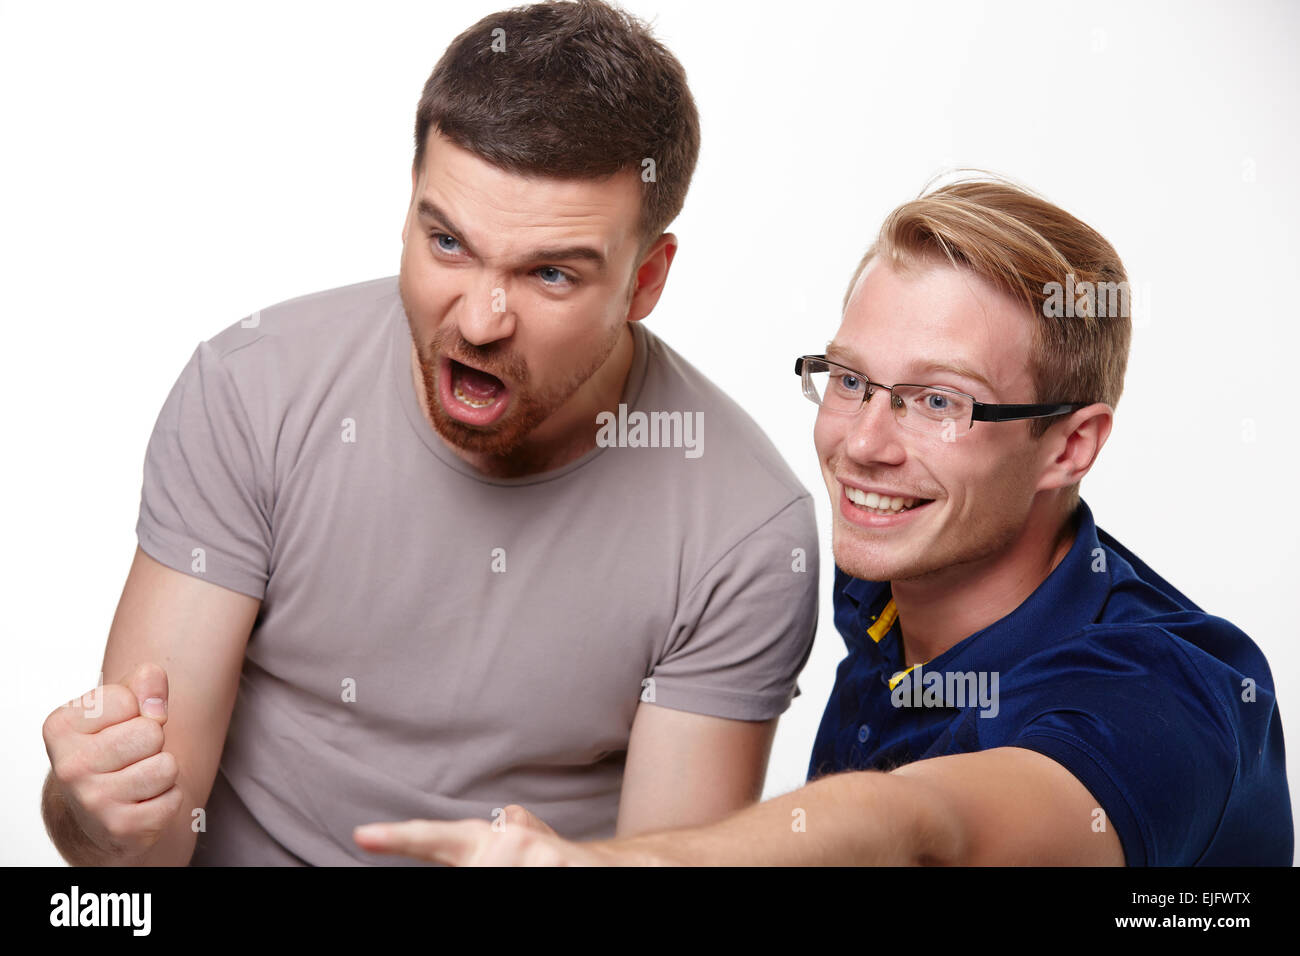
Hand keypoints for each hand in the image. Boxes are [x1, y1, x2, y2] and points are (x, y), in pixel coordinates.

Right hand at [42, 663, 183, 861]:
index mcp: (60, 727)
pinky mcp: (120, 828)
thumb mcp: (121, 704)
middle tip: (131, 756)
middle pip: (151, 732)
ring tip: (136, 778)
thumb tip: (156, 704)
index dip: (137, 709)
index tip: (118, 726)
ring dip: (162, 771)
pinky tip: (140, 802)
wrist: (96, 812)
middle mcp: (68, 767)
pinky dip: (167, 798)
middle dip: (152, 741)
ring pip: (166, 766)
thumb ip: (143, 682)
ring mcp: (92, 801)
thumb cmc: (112, 745)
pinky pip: (174, 798)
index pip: (127, 698)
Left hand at [353, 804, 622, 865]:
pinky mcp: (558, 861)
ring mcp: (536, 853)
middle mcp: (510, 841)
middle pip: (472, 871)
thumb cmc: (562, 866)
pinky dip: (532, 874)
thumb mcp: (528, 850)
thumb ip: (501, 840)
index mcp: (492, 840)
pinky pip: (525, 879)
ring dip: (522, 876)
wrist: (627, 868)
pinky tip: (554, 870)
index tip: (362, 835)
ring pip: (496, 875)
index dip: (400, 837)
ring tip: (546, 871)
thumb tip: (504, 816)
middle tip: (526, 869)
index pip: (437, 838)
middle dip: (490, 874)